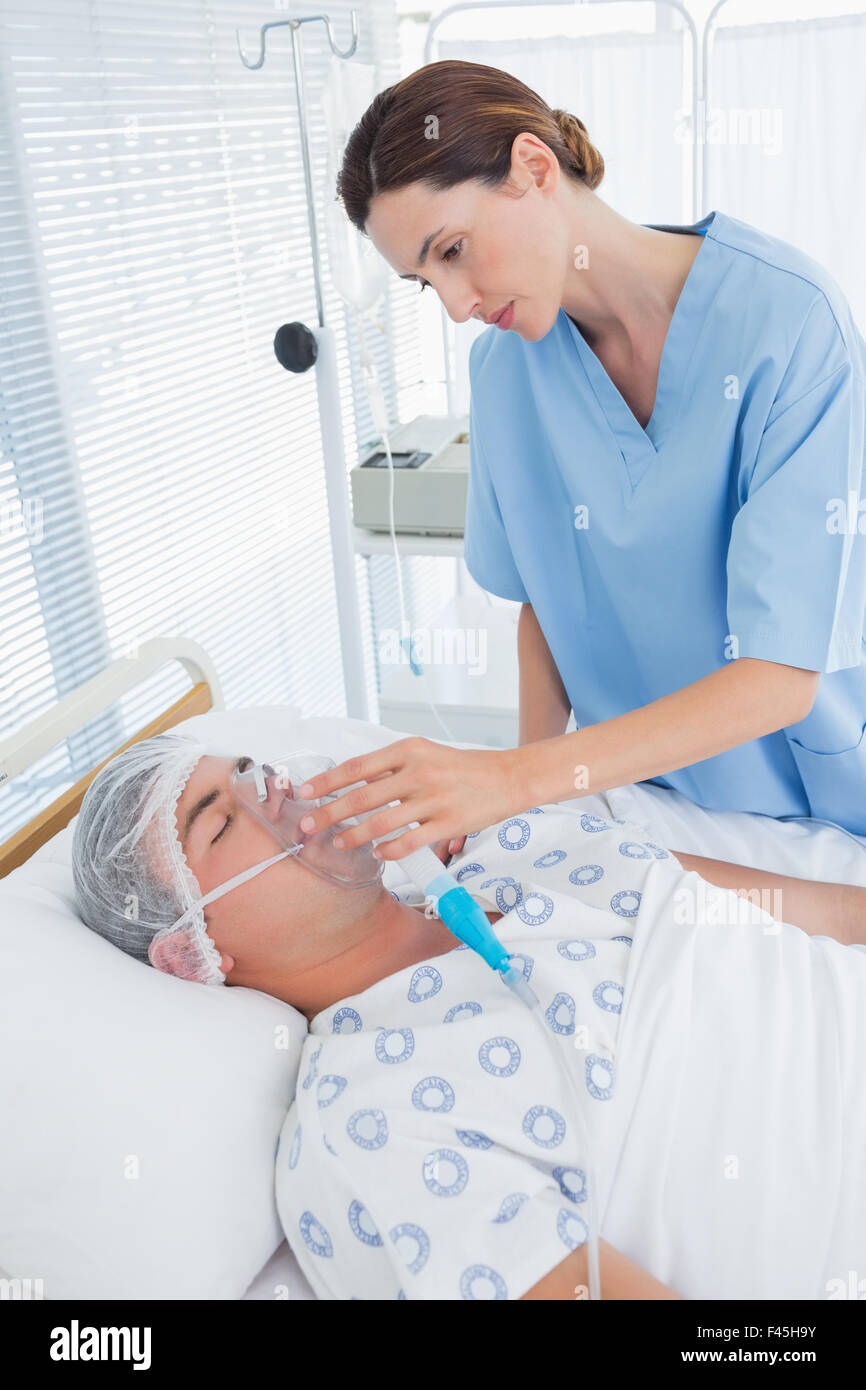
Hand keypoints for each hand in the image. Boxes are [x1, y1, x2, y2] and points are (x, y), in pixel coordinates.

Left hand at [295, 736, 526, 860]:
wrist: (507, 778)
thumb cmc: (462, 767)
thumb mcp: (425, 754)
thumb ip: (391, 767)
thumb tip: (354, 780)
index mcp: (409, 751)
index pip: (357, 767)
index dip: (327, 781)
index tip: (305, 792)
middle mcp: (419, 773)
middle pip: (362, 797)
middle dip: (329, 813)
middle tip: (308, 826)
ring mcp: (433, 800)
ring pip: (381, 823)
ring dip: (354, 836)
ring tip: (339, 843)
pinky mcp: (448, 824)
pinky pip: (409, 842)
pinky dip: (388, 850)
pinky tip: (378, 853)